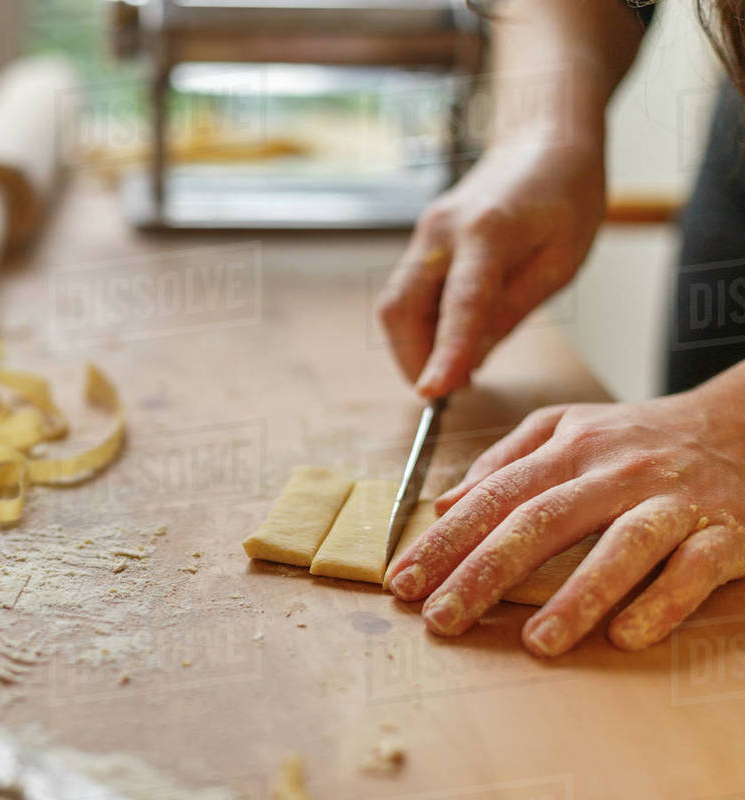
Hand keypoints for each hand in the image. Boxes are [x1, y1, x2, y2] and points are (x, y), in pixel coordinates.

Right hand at [376, 125, 605, 397]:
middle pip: (399, 309)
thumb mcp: (561, 261)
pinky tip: (449, 338)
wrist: (542, 139)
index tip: (433, 394)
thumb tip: (471, 360)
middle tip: (448, 390)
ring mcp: (424, 234)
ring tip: (453, 367)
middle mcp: (442, 232)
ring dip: (412, 346)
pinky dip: (419, 325)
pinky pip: (405, 293)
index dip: (445, 354)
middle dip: (412, 359)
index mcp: (488, 233)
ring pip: (394, 305)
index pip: (459, 306)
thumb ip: (512, 310)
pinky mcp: (421, 241)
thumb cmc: (565, 196)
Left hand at [385, 368, 744, 655]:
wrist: (742, 425)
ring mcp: (671, 502)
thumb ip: (503, 461)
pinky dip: (661, 602)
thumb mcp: (566, 428)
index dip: (445, 540)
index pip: (494, 496)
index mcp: (569, 449)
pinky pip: (692, 570)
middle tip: (443, 618)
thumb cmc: (637, 437)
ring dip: (577, 596)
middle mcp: (615, 473)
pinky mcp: (725, 533)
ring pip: (621, 547)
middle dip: (485, 573)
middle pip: (542, 522)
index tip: (404, 580)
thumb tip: (444, 504)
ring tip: (536, 642)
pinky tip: (626, 636)